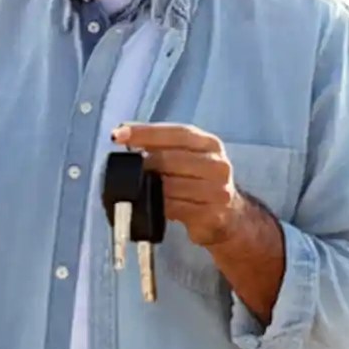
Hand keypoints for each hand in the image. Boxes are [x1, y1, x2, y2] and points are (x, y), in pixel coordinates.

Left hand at [110, 122, 242, 247]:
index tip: (119, 134)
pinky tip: (150, 203)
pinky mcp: (212, 215)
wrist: (230, 216)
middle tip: (126, 167)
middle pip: (171, 158)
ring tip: (137, 186)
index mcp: (210, 144)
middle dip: (144, 162)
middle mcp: (218, 165)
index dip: (145, 132)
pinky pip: (175, 208)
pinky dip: (157, 205)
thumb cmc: (199, 181)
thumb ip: (161, 146)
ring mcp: (218, 191)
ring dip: (148, 186)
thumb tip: (124, 137)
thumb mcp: (187, 157)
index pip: (176, 132)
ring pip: (170, 185)